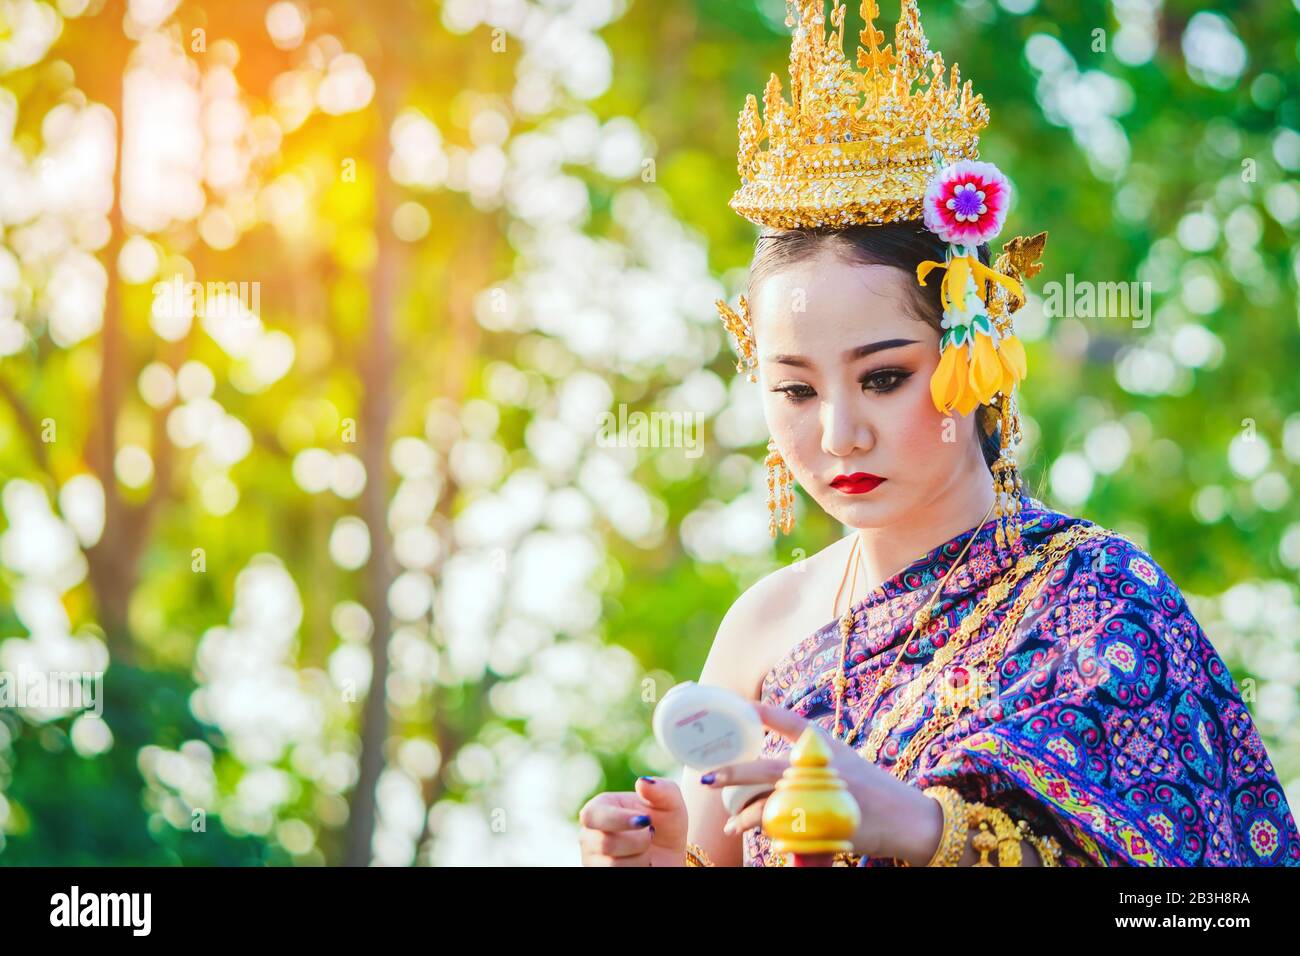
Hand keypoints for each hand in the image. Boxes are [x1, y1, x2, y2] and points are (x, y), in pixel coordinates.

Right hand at [577, 776, 690, 865]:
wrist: (670, 857)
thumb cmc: (665, 825)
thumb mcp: (671, 803)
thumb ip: (661, 789)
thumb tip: (642, 781)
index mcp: (600, 809)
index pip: (593, 814)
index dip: (618, 819)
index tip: (646, 820)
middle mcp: (590, 835)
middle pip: (605, 843)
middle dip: (638, 841)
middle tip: (651, 835)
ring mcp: (593, 860)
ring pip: (612, 865)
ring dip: (640, 859)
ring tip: (647, 852)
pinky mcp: (600, 875)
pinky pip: (617, 877)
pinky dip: (638, 870)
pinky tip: (643, 865)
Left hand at [700, 702, 942, 863]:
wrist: (908, 820)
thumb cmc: (870, 789)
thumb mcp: (842, 759)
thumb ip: (809, 753)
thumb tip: (769, 757)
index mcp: (825, 746)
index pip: (789, 720)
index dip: (761, 711)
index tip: (739, 705)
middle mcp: (820, 767)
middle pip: (766, 768)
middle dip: (732, 773)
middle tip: (706, 776)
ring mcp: (822, 797)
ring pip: (769, 804)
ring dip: (745, 815)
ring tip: (730, 822)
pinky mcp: (824, 824)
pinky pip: (784, 829)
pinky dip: (765, 832)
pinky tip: (750, 832)